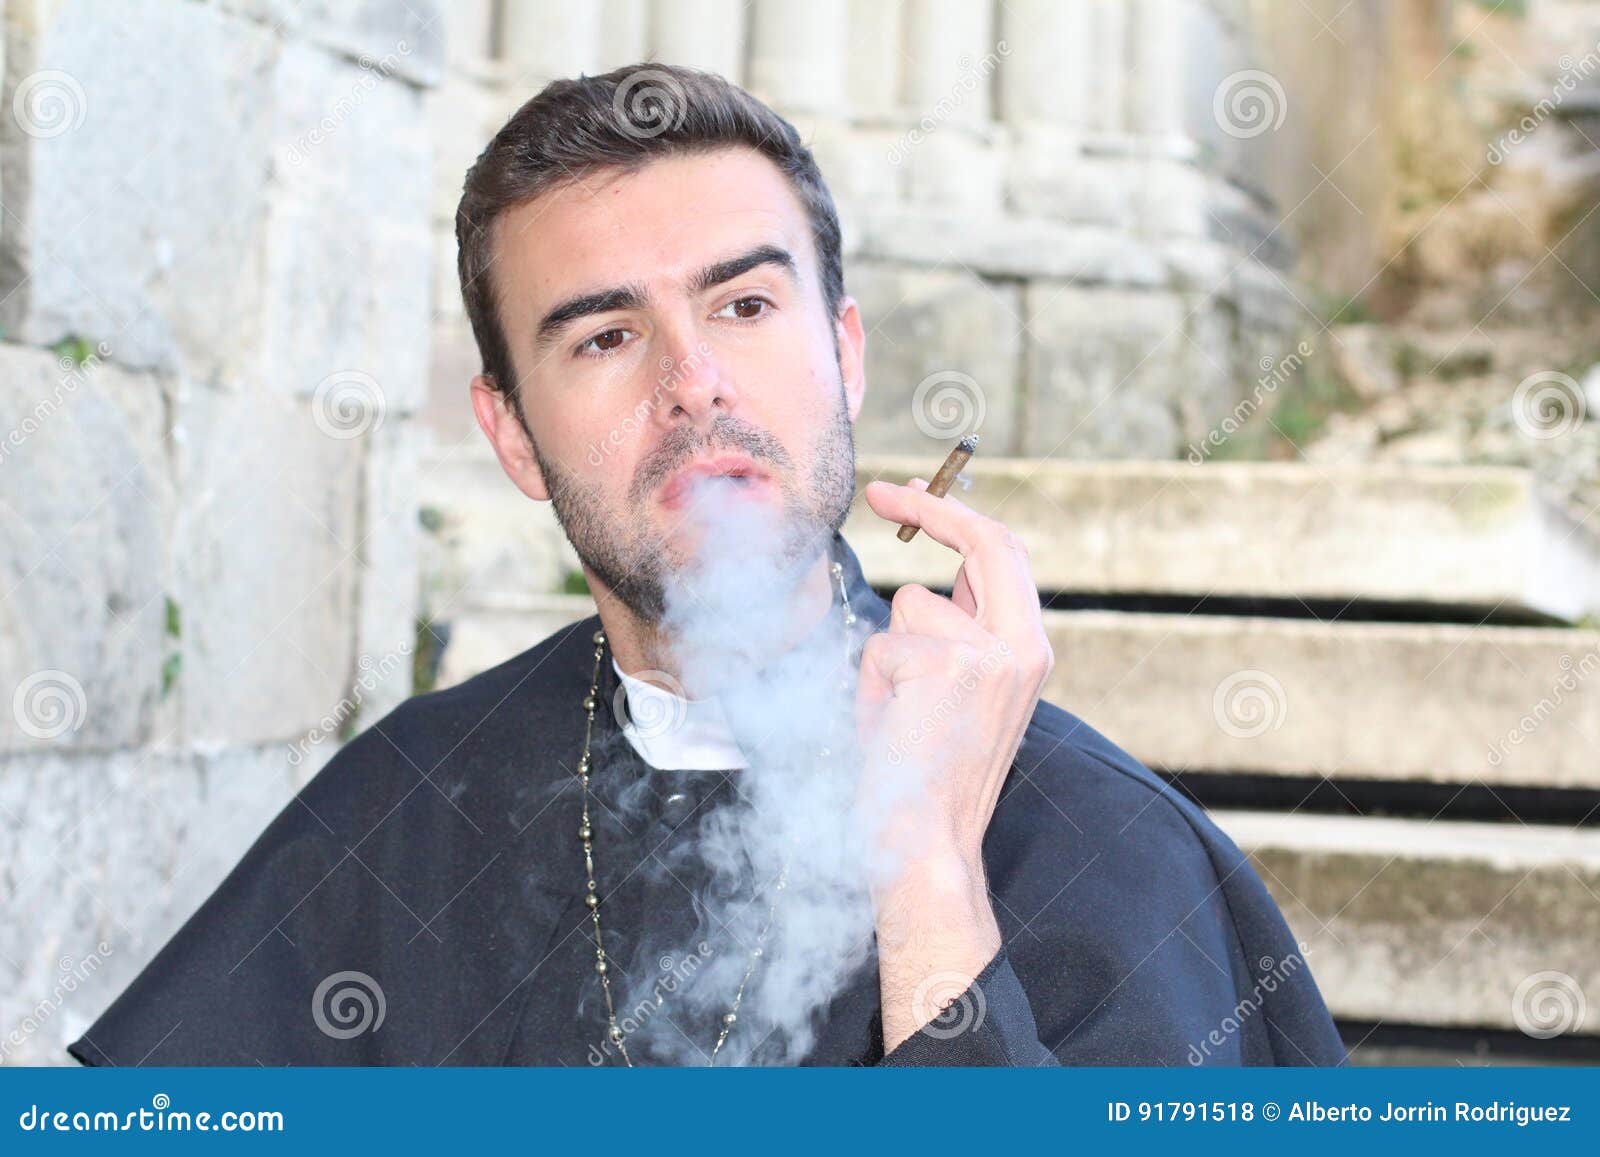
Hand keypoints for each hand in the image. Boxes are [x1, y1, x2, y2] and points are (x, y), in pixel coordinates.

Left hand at [855, 477, 1054, 1049]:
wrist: (927, 842)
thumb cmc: (925, 774)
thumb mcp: (954, 694)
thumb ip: (957, 635)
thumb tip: (931, 584)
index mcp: (1029, 650)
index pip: (1005, 556)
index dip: (958, 518)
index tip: (911, 495)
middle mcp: (1024, 647)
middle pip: (989, 543)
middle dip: (931, 508)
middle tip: (882, 490)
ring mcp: (994, 655)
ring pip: (910, 609)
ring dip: (885, 657)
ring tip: (896, 716)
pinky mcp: (953, 667)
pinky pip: (882, 648)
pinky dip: (869, 687)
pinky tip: (890, 728)